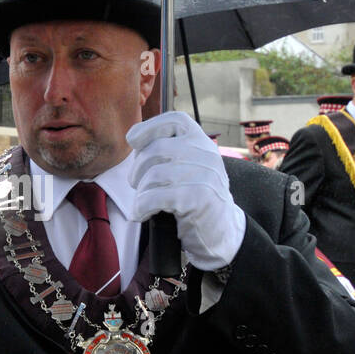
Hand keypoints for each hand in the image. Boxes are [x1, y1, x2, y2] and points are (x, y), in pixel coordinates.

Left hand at [127, 111, 246, 271]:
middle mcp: (207, 155)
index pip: (175, 120)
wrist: (221, 232)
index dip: (149, 127)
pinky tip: (141, 214)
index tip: (133, 140)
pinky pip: (154, 197)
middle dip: (138, 168)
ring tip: (142, 202)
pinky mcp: (197, 198)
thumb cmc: (196, 199)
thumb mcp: (189, 168)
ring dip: (140, 192)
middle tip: (136, 184)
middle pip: (157, 149)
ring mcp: (204, 175)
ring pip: (154, 174)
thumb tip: (133, 139)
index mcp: (203, 142)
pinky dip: (141, 207)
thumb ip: (170, 152)